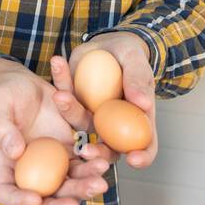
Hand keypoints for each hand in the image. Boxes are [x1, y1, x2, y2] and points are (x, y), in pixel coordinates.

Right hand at [0, 57, 114, 204]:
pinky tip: (101, 156)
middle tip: (76, 204)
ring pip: (72, 184)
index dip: (19, 201)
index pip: (6, 193)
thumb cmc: (2, 97)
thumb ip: (1, 129)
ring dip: (85, 185)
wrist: (24, 84)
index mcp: (4, 167)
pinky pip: (86, 161)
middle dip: (61, 204)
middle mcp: (30, 173)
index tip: (35, 199)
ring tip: (99, 176)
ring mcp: (53, 164)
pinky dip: (95, 161)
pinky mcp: (72, 150)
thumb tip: (15, 152)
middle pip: (45, 198)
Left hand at [50, 32, 158, 169]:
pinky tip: (58, 63)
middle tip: (85, 150)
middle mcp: (114, 125)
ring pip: (80, 124)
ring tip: (62, 95)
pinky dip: (61, 80)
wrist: (108, 45)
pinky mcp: (74, 103)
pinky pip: (66, 96)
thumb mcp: (136, 60)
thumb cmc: (129, 55)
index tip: (133, 159)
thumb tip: (143, 104)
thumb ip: (139, 79)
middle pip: (108, 148)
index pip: (146, 145)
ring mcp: (92, 116)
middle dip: (97, 153)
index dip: (143, 156)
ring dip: (69, 111)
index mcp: (138, 118)